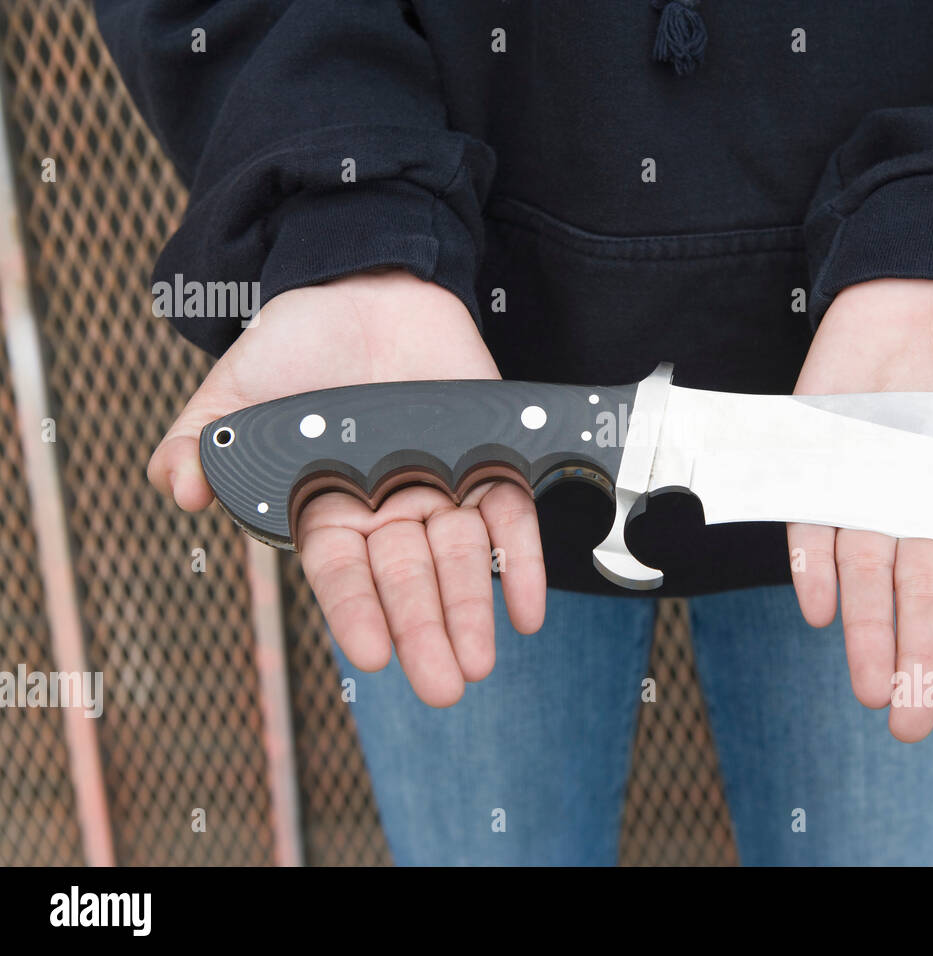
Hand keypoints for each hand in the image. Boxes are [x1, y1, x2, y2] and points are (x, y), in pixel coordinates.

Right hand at [148, 269, 544, 705]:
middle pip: (409, 579)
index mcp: (326, 505)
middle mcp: (385, 507)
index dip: (357, 612)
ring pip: (461, 558)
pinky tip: (528, 611)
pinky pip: (510, 516)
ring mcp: (440, 484)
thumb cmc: (297, 345)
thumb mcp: (237, 391)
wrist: (365, 286)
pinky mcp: (489, 455)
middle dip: (425, 631)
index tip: (372, 656)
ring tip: (480, 662)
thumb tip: (174, 485)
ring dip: (472, 610)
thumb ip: (202, 439)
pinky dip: (522, 561)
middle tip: (443, 685)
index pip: (342, 572)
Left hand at [790, 279, 932, 741]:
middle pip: (918, 596)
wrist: (931, 274)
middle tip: (907, 726)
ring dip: (863, 630)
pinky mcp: (821, 455)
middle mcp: (920, 506)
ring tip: (866, 688)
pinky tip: (816, 609)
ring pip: (863, 572)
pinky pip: (810, 518)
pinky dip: (812, 560)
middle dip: (914, 659)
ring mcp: (868, 483)